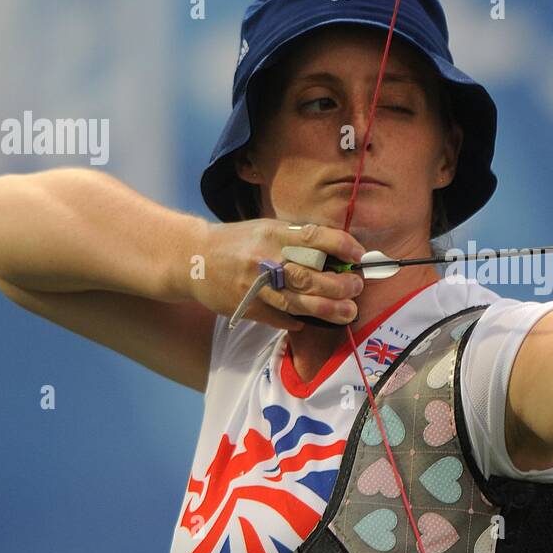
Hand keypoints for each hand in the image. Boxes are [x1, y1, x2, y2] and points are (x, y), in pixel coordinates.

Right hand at [190, 220, 364, 330]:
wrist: (193, 258)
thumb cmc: (238, 242)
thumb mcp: (267, 230)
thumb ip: (298, 240)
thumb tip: (339, 254)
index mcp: (274, 234)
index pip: (315, 237)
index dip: (342, 246)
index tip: (359, 254)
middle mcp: (265, 259)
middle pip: (310, 275)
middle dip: (340, 284)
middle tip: (357, 288)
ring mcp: (255, 286)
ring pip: (298, 301)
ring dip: (328, 309)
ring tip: (349, 312)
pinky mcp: (247, 307)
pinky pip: (279, 318)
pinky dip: (297, 321)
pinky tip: (310, 322)